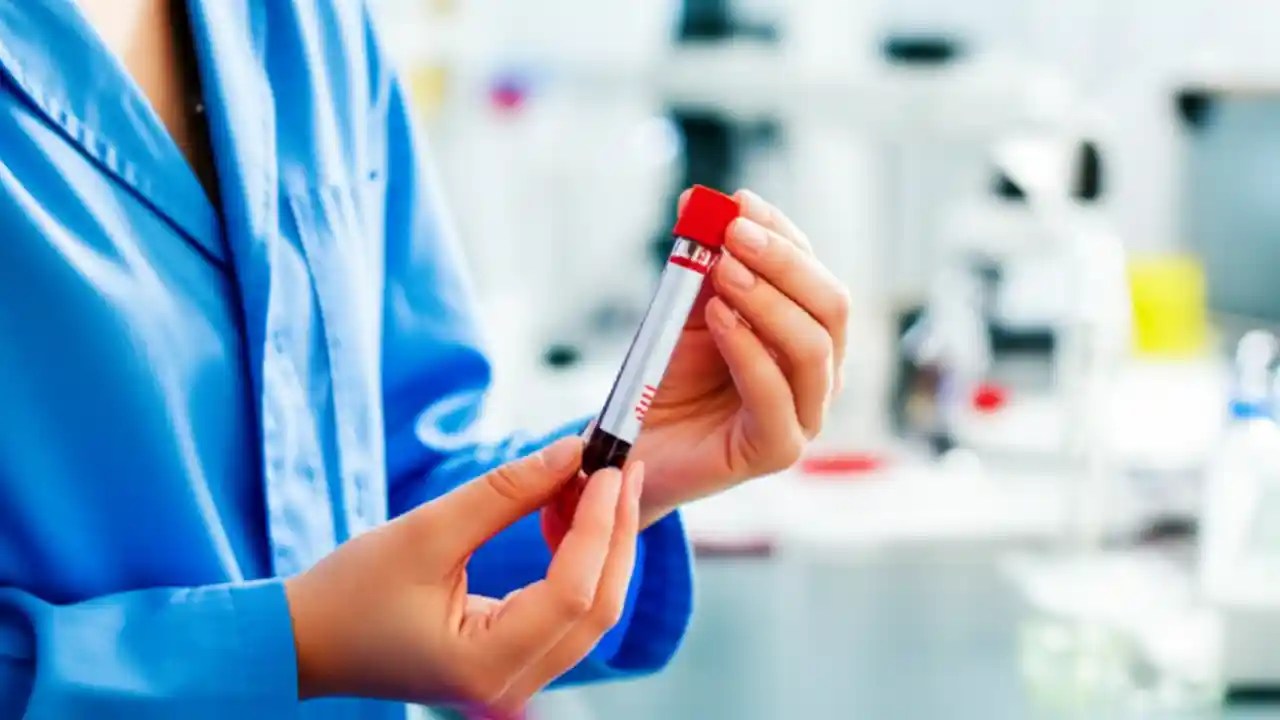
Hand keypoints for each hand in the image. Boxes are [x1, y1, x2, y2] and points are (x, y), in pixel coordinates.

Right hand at [284, 437, 642, 715]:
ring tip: (594, 482)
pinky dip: (574, 560)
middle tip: (621, 468)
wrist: (307, 640)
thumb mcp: (426, 531)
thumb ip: (505, 492)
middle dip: (614, 533)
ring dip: (599, 544)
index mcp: (487, 664)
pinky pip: (565, 610)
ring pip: (588, 610)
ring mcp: (515, 679)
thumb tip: (569, 452)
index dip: (598, 525)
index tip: (608, 469)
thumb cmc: (350, 592)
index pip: (573, 591)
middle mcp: (511, 685)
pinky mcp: (511, 660)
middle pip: (597, 607)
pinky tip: (565, 512)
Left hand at [631, 189, 849, 526]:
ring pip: (813, 347)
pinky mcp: (777, 450)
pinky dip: (749, 348)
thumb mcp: (686, 311)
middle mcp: (819, 375)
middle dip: (784, 261)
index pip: (815, 274)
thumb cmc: (666, 380)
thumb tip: (699, 200)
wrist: (632, 446)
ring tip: (722, 271)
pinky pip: (777, 395)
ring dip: (768, 299)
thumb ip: (700, 263)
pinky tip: (718, 318)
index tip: (738, 202)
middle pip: (831, 306)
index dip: (783, 233)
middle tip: (733, 232)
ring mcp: (805, 416)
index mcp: (807, 334)